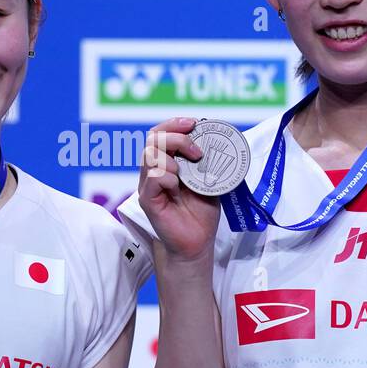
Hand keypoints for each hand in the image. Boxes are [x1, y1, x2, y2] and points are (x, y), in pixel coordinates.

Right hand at [138, 118, 220, 264]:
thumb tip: (218, 140)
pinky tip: (178, 188)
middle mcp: (153, 170)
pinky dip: (168, 177)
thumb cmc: (201, 213)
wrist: (196, 243)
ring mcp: (148, 185)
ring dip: (172, 157)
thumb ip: (207, 162)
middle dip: (176, 137)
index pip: (160, 133)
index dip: (174, 124)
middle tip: (197, 152)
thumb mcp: (209, 180)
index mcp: (166, 162)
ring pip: (150, 155)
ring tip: (187, 173)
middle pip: (152, 138)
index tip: (194, 124)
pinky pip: (153, 177)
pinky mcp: (148, 200)